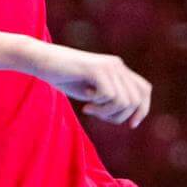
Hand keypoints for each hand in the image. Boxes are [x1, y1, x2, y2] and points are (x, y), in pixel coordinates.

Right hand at [23, 40, 151, 125]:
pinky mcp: (96, 69)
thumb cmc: (64, 77)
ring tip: (89, 108)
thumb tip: (126, 117)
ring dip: (106, 112)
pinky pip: (109, 96)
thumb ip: (109, 99)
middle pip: (135, 100)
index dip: (142, 110)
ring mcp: (108, 66)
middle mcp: (117, 65)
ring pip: (123, 101)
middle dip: (119, 116)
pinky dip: (98, 106)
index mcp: (118, 69)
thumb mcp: (91, 91)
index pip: (144, 90)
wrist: (42, 61)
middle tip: (99, 115)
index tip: (130, 125)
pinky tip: (85, 103)